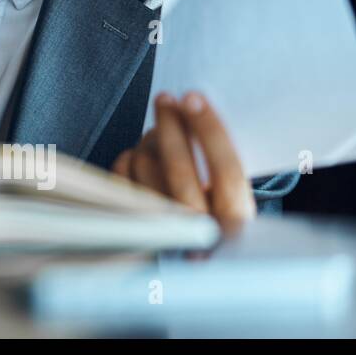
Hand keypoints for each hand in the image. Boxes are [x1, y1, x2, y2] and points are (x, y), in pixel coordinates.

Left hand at [112, 91, 254, 233]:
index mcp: (235, 222)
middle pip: (178, 169)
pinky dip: (128, 158)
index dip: (209, 130)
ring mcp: (159, 231)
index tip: (193, 97)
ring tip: (159, 135)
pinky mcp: (128, 224)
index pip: (226, 171)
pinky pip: (120, 176)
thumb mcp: (231, 194)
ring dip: (149, 141)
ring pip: (145, 167)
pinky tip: (140, 156)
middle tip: (165, 99)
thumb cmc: (213, 208)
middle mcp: (198, 232)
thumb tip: (191, 110)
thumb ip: (219, 163)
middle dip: (170, 126)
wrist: (189, 256)